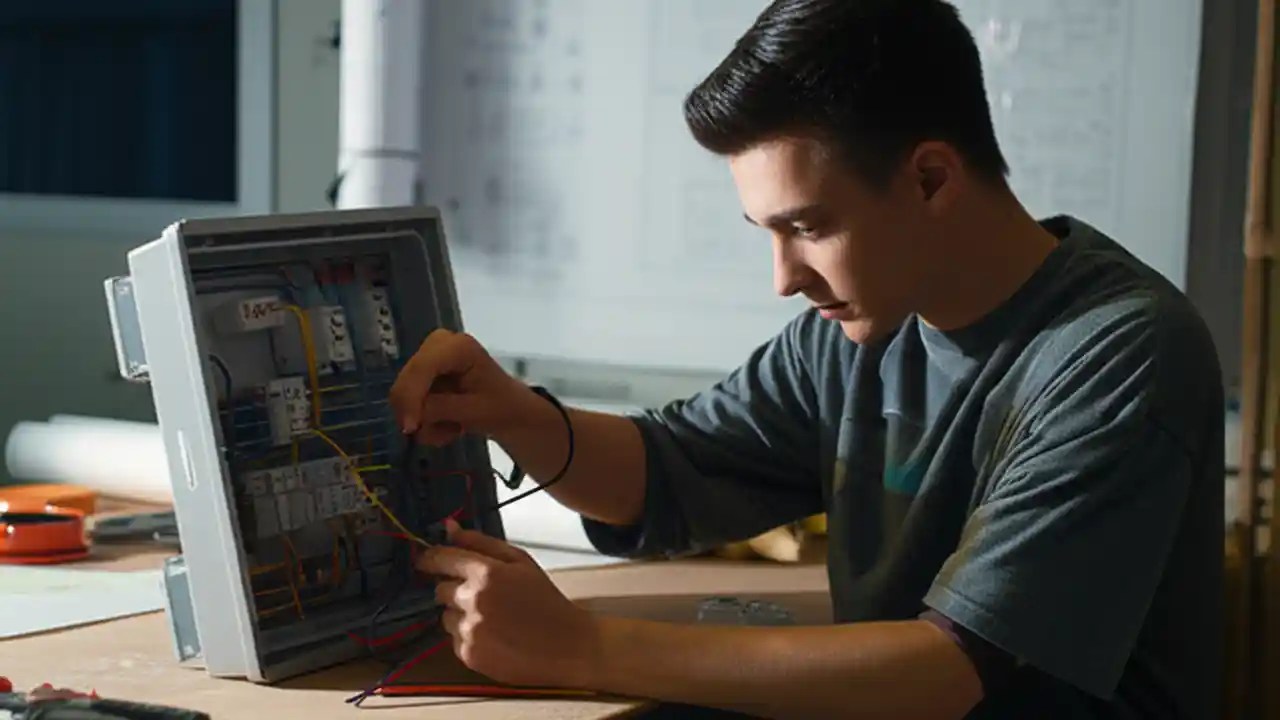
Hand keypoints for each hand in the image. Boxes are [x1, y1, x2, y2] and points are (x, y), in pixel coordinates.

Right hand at [389, 329, 543, 445]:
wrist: (510, 410)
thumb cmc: (501, 407)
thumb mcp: (474, 411)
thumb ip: (439, 409)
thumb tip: (409, 416)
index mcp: (457, 347)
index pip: (421, 368)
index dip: (411, 397)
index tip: (410, 428)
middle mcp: (438, 345)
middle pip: (406, 381)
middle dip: (418, 413)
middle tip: (441, 434)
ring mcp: (429, 359)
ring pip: (404, 396)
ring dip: (426, 421)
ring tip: (453, 429)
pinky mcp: (423, 376)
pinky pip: (409, 403)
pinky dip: (427, 420)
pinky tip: (448, 424)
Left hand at [418, 519, 600, 687]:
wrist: (566, 645)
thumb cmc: (545, 599)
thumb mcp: (520, 561)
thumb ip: (481, 542)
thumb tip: (448, 527)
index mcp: (486, 572)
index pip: (441, 559)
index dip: (430, 559)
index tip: (425, 561)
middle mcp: (472, 600)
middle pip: (440, 590)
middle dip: (454, 590)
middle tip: (481, 596)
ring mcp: (469, 630)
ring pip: (446, 616)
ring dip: (460, 615)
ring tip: (492, 619)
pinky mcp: (469, 654)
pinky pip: (454, 640)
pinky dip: (469, 637)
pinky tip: (494, 637)